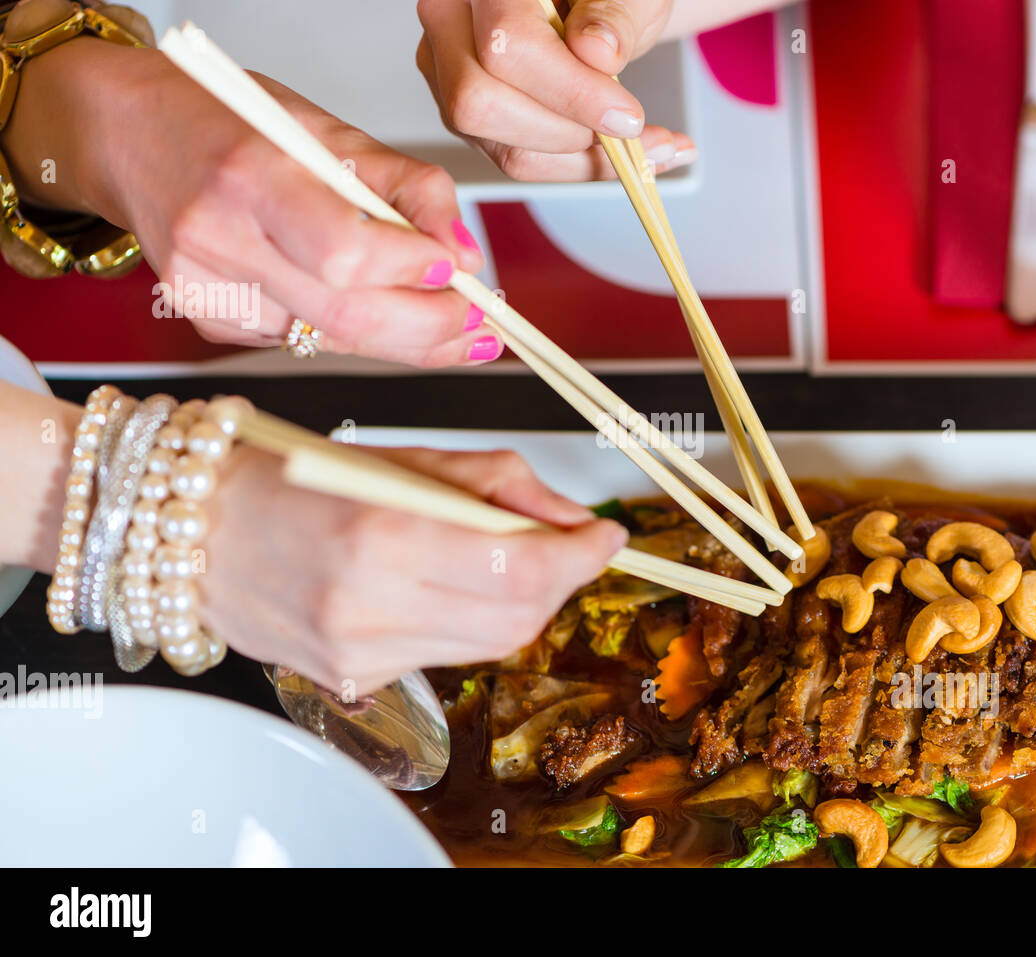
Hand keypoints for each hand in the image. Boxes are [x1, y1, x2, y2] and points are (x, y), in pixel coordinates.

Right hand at [2, 40, 495, 367]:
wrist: (130, 136)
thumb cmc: (229, 124)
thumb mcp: (330, 131)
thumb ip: (410, 190)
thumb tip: (464, 255)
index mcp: (250, 175)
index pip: (345, 253)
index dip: (411, 272)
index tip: (458, 271)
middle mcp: (219, 241)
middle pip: (346, 319)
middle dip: (431, 330)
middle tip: (481, 325)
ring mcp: (207, 292)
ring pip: (333, 342)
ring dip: (408, 341)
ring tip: (455, 325)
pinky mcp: (210, 322)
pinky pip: (305, 343)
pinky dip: (358, 336)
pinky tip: (382, 313)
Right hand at [201, 444, 627, 693]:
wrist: (195, 531)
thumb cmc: (295, 479)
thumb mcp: (407, 457)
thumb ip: (502, 486)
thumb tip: (576, 524)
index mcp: (381, 533)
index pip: (521, 566)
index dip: (581, 556)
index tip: (606, 535)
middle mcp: (367, 605)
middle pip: (518, 618)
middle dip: (560, 580)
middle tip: (566, 546)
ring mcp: (357, 653)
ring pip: (489, 644)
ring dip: (519, 602)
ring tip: (499, 557)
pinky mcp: (352, 680)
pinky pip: (445, 656)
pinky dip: (468, 621)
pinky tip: (442, 585)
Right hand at [416, 0, 695, 180]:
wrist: (593, 8)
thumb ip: (615, 13)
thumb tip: (597, 50)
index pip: (507, 46)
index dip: (570, 91)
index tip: (627, 117)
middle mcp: (449, 26)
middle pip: (481, 104)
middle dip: (569, 132)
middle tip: (631, 130)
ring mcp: (449, 77)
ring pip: (502, 148)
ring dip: (584, 161)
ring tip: (650, 148)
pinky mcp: (471, 119)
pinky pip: (520, 162)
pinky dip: (581, 167)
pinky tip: (629, 156)